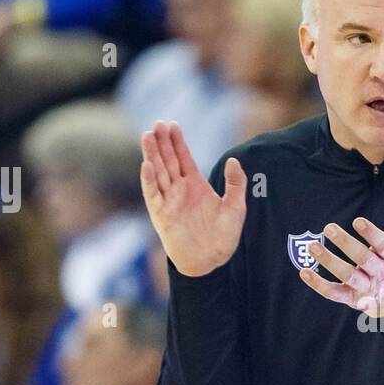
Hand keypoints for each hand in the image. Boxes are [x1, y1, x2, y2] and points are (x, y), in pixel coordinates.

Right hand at [141, 121, 246, 276]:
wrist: (210, 261)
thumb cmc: (223, 237)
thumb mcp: (236, 207)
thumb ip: (236, 183)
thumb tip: (233, 160)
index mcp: (196, 185)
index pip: (184, 157)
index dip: (177, 141)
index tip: (172, 124)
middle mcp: (180, 190)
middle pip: (168, 160)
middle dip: (162, 142)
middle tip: (157, 123)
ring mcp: (169, 201)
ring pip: (158, 173)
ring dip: (153, 155)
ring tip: (147, 136)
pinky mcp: (161, 215)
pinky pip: (153, 194)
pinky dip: (149, 180)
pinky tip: (147, 165)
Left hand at [299, 191, 383, 315]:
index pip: (383, 245)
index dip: (371, 234)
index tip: (357, 221)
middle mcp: (380, 272)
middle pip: (365, 260)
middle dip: (346, 244)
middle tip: (328, 227)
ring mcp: (366, 287)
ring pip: (348, 276)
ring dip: (330, 261)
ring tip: (313, 246)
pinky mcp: (352, 298)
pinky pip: (334, 293)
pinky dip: (319, 285)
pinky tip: (304, 272)